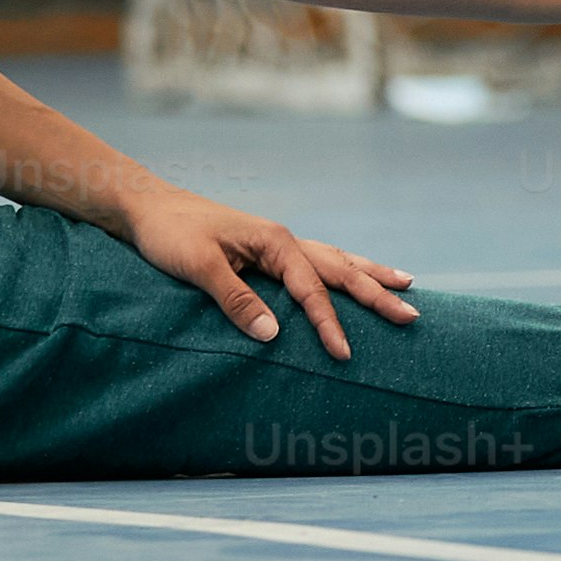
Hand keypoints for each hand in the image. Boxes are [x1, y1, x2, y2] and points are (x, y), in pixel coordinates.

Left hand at [115, 179, 419, 356]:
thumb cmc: (170, 234)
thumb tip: (274, 335)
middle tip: (412, 315)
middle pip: (341, 270)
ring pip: (336, 261)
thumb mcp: (199, 267)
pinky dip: (343, 268)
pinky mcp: (267, 249)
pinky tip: (353, 272)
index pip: (311, 290)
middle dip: (377, 294)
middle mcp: (284, 240)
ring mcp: (278, 243)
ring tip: (405, 283)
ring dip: (370, 274)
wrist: (148, 206)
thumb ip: (237, 300)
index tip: (344, 354)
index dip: (328, 323)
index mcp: (274, 242)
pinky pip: (317, 261)